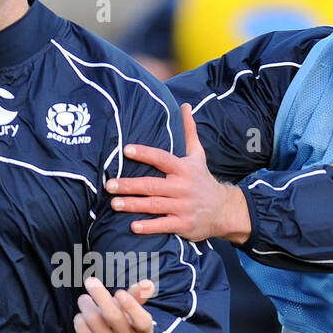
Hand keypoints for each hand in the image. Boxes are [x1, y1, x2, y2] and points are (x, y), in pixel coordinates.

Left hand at [72, 278, 154, 332]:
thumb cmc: (117, 325)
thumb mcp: (128, 311)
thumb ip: (137, 296)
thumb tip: (148, 284)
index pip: (143, 321)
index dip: (131, 306)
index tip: (119, 292)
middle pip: (113, 316)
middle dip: (100, 294)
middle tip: (90, 281)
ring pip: (94, 319)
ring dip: (86, 304)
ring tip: (85, 301)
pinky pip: (82, 328)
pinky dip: (79, 318)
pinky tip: (82, 320)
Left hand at [105, 103, 250, 242]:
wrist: (224, 210)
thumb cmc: (203, 181)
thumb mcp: (198, 155)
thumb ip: (189, 132)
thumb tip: (184, 106)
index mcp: (184, 169)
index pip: (162, 158)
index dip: (144, 154)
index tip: (126, 150)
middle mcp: (182, 187)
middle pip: (152, 185)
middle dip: (129, 185)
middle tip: (109, 185)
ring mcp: (183, 207)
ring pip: (154, 205)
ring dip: (133, 205)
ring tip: (114, 204)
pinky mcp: (183, 224)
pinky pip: (163, 225)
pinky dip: (149, 227)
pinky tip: (133, 226)